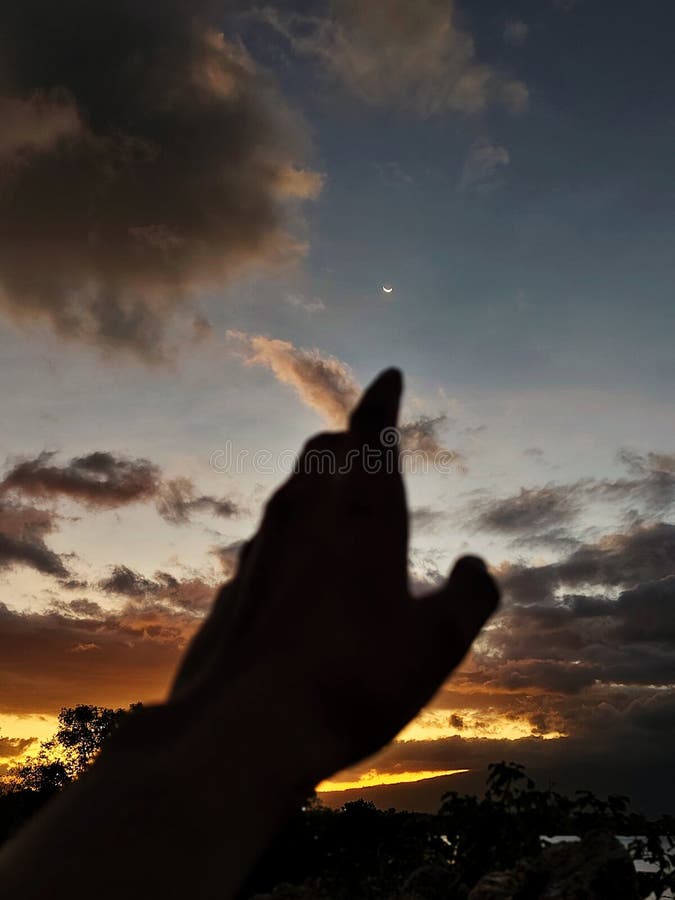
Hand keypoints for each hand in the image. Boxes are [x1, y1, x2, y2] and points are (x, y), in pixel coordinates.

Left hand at [171, 368, 498, 783]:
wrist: (243, 729)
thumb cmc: (351, 680)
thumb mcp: (436, 646)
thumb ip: (471, 599)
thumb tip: (479, 567)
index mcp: (362, 514)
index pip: (372, 431)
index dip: (383, 398)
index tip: (390, 375)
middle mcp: (305, 515)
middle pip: (325, 449)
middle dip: (351, 440)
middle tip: (368, 446)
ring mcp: (263, 546)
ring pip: (292, 489)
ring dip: (319, 482)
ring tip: (340, 504)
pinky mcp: (237, 582)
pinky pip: (270, 537)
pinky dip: (294, 534)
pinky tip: (303, 573)